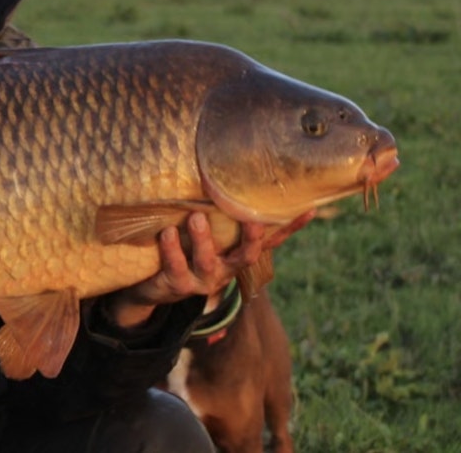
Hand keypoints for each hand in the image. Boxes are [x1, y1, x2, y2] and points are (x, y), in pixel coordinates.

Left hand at [104, 210, 314, 327]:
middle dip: (251, 238)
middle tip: (251, 217)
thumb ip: (219, 213)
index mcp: (237, 255)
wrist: (155, 288)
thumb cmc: (185, 250)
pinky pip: (176, 268)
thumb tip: (230, 175)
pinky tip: (167, 232)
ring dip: (203, 240)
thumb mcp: (207, 234)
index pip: (270, 241)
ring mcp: (202, 280)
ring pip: (208, 261)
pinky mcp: (177, 285)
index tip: (307, 208)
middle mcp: (225, 269)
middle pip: (245, 256)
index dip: (290, 228)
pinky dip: (172, 249)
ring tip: (195, 217)